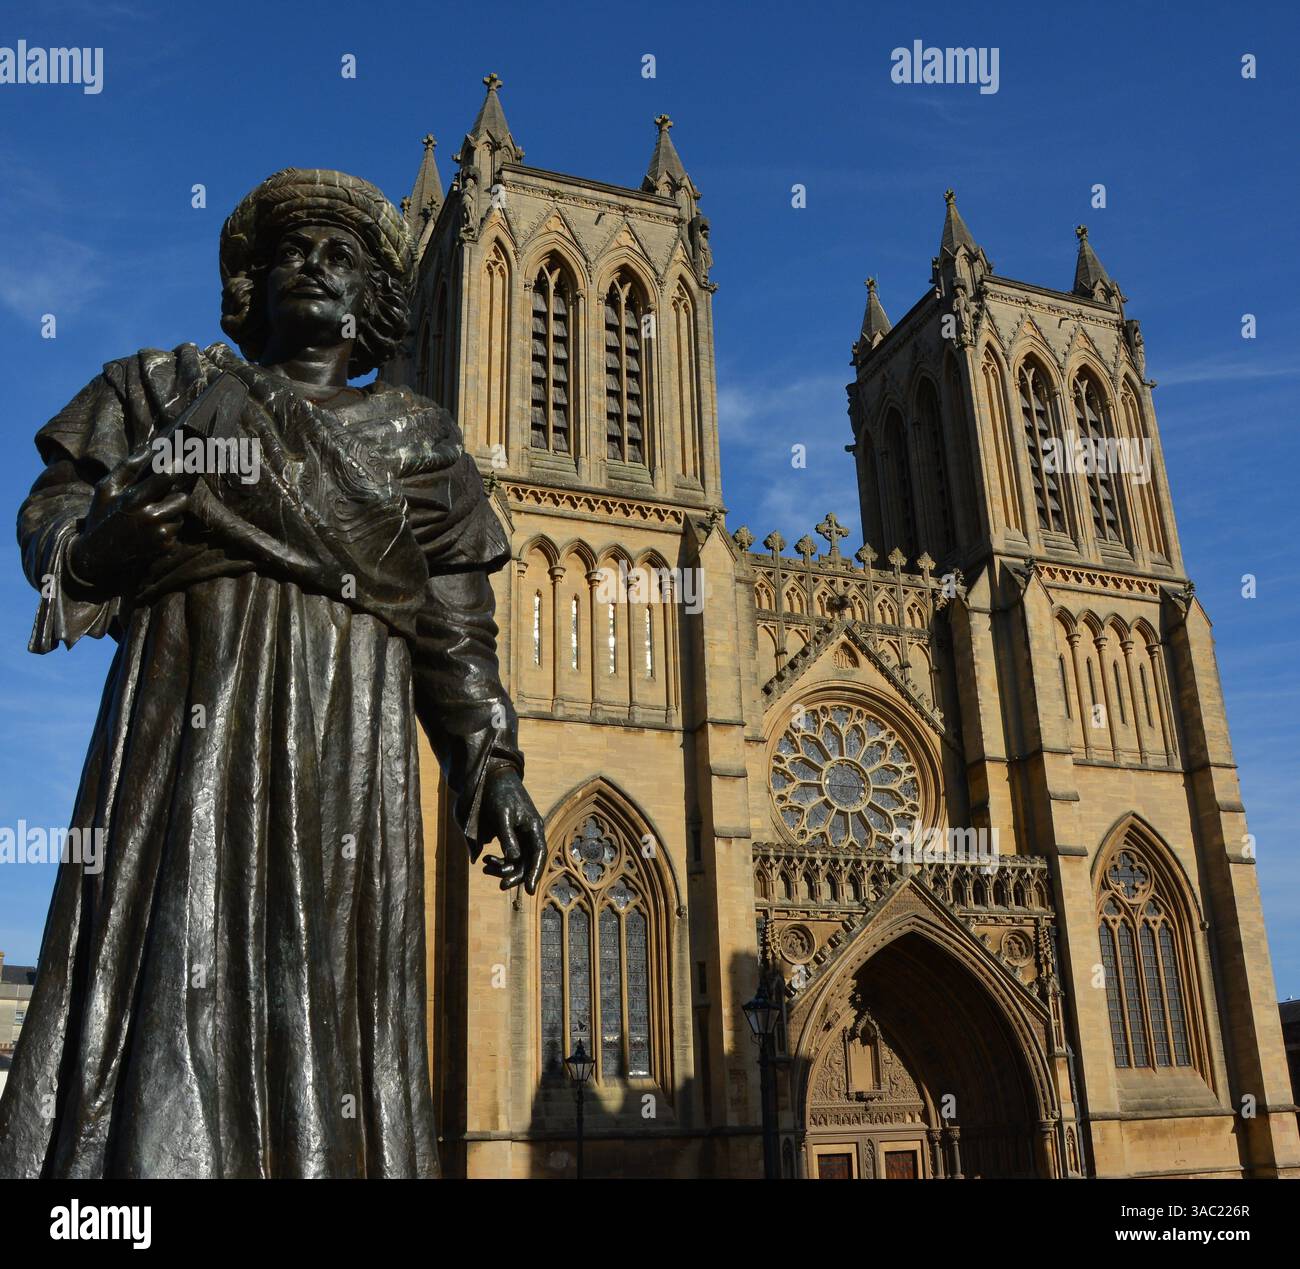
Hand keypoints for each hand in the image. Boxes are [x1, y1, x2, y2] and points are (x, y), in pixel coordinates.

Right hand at [69, 445, 189, 589]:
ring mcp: (159, 534)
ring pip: (181, 515)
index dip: (178, 466)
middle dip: (178, 494)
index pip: (167, 476)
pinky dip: (169, 527)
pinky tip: (153, 528)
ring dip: (173, 511)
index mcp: (134, 499)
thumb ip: (127, 467)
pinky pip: (177, 530)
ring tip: (155, 512)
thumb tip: (150, 448)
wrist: (97, 555)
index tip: (184, 460)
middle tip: (169, 493)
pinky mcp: (165, 547)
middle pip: (182, 498)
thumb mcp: (106, 489)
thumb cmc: (102, 515)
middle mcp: (150, 517)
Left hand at [477, 767, 545, 894]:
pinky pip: (508, 854)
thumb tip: (513, 859)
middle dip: (514, 874)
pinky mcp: (510, 835)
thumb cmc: (498, 794)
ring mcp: (521, 834)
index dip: (535, 873)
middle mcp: (530, 833)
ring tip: (485, 866)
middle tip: (500, 884)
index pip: (539, 854)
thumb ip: (508, 837)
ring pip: (517, 860)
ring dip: (503, 867)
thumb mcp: (502, 815)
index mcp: (534, 826)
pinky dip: (498, 859)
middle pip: (527, 861)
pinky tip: (485, 859)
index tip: (528, 891)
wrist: (490, 778)